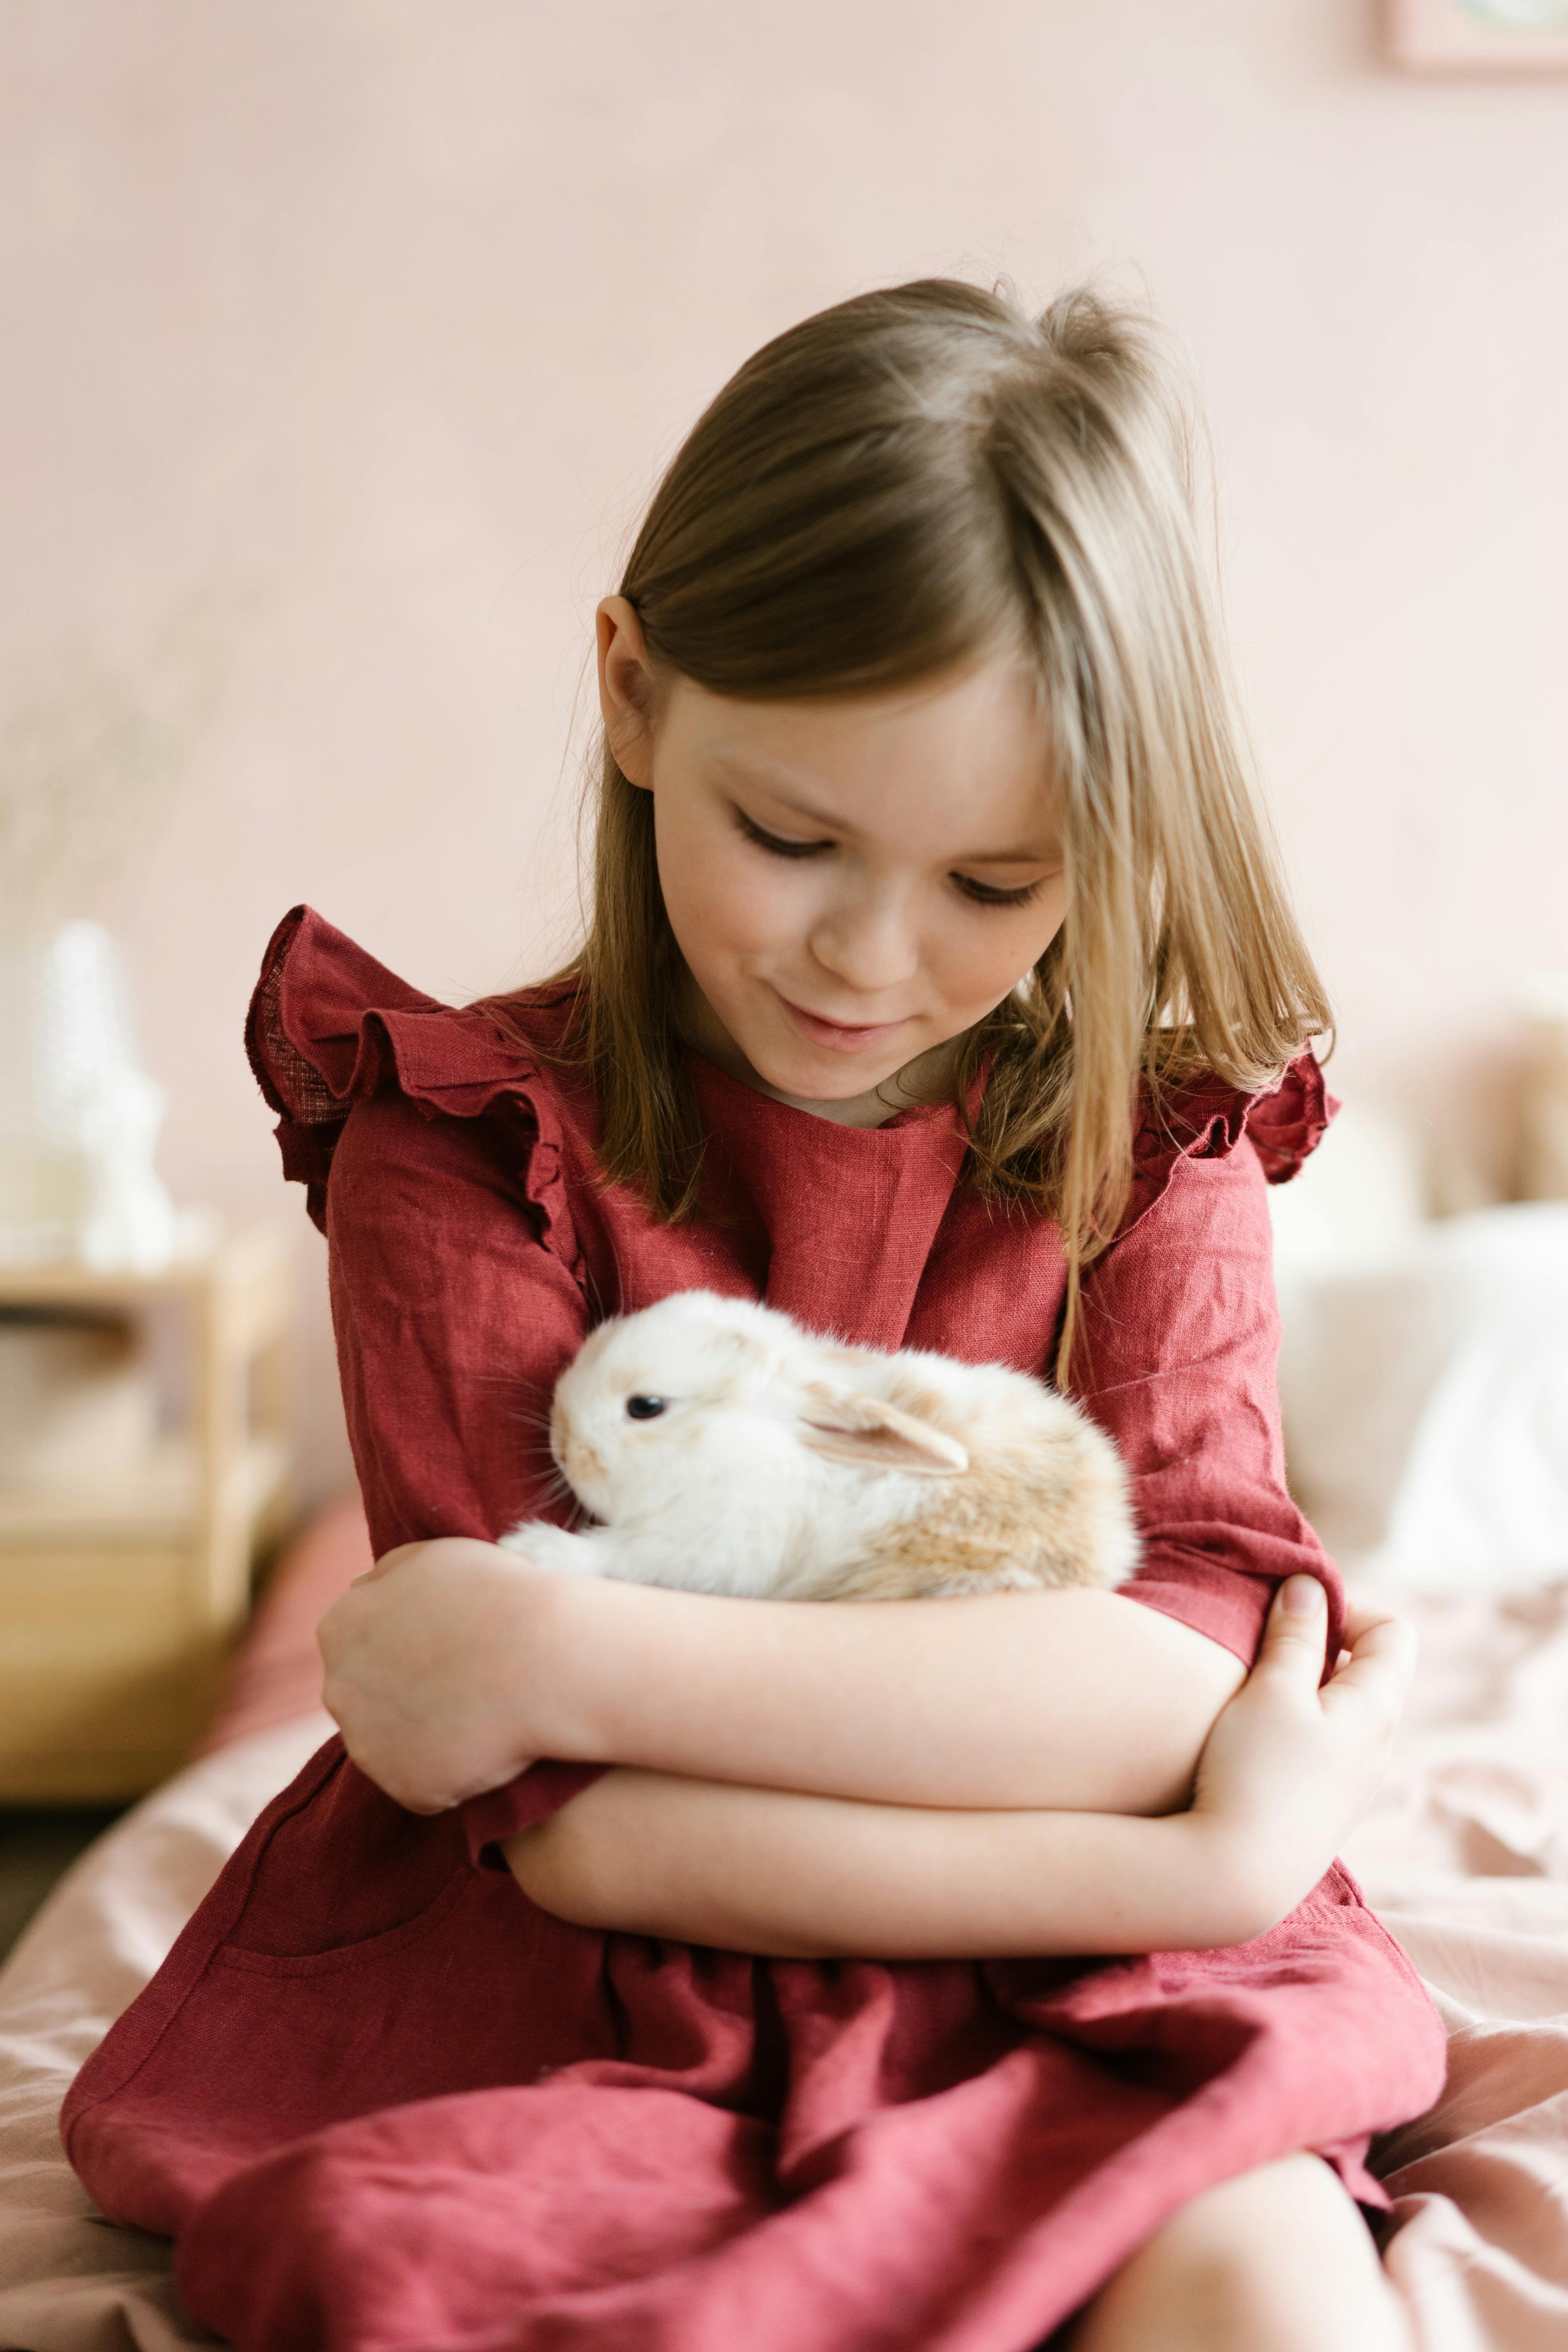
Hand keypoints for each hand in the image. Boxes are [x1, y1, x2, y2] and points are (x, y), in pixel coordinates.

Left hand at [318, 1537, 569, 1812]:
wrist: (544, 1658)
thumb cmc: (498, 1597)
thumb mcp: (429, 1558)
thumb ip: (386, 1578)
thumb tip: (365, 1591)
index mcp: (340, 1627)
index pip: (358, 1644)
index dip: (407, 1647)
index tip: (449, 1647)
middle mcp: (340, 1688)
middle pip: (368, 1696)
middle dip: (407, 1693)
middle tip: (466, 1683)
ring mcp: (367, 1743)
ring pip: (394, 1744)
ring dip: (428, 1735)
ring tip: (482, 1716)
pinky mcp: (403, 1787)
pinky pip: (426, 1784)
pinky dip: (453, 1773)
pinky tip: (489, 1748)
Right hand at [1190, 1578, 1416, 1931]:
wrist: (1236, 1876)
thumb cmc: (1255, 1774)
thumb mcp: (1273, 1690)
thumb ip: (1296, 1636)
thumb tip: (1309, 1588)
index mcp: (1377, 1708)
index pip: (1394, 1632)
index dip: (1347, 1608)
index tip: (1294, 1616)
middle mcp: (1378, 1745)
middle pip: (1369, 1669)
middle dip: (1321, 1644)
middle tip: (1267, 1647)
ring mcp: (1352, 1781)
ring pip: (1342, 1709)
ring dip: (1304, 1686)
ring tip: (1255, 1691)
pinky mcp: (1323, 1805)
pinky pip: (1324, 1744)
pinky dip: (1296, 1723)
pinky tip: (1256, 1738)